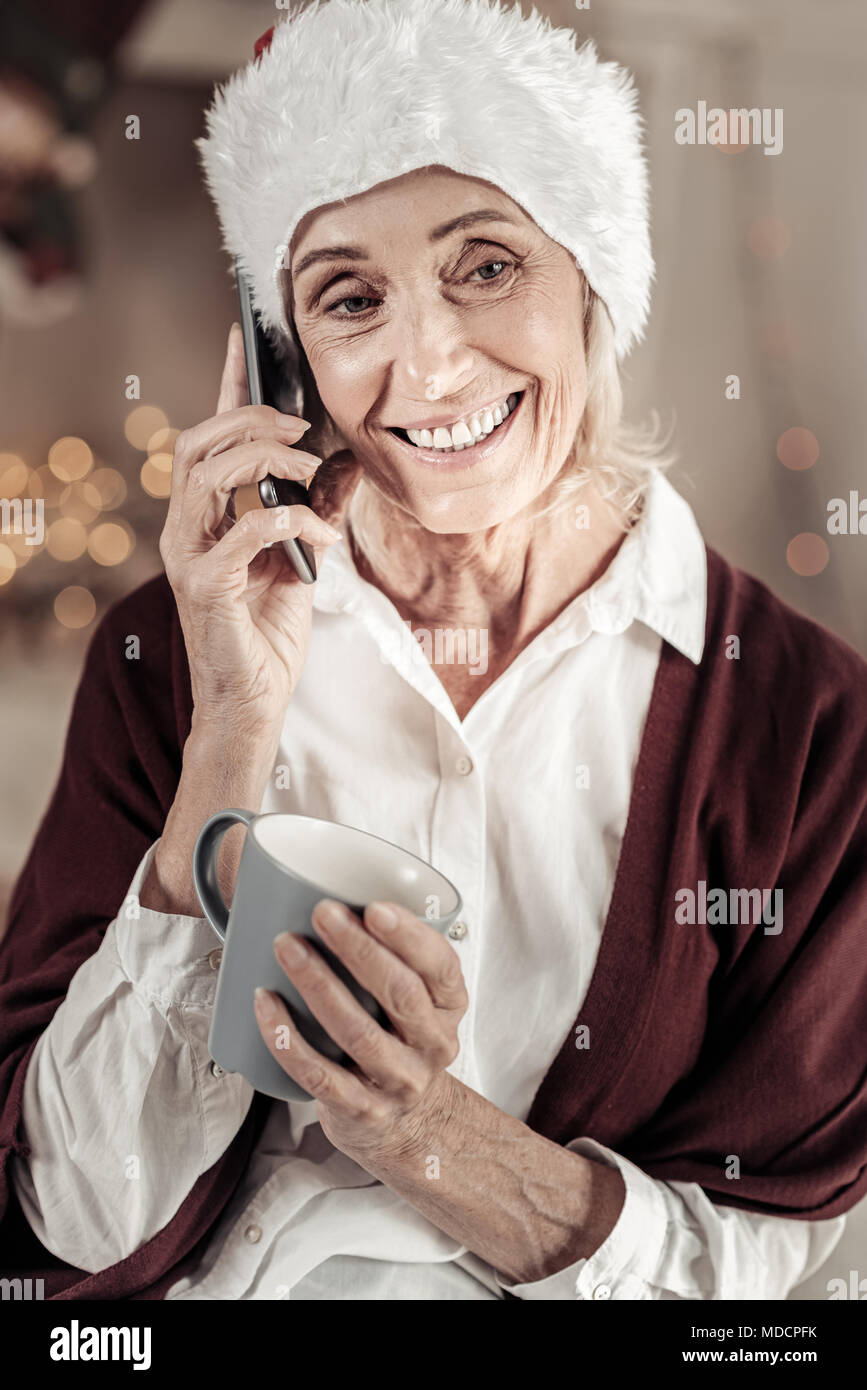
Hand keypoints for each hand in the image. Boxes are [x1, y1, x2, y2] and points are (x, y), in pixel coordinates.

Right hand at [160, 322, 362, 737]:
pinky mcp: (202, 585)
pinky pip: (238, 530)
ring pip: (207, 471)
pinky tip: (316, 537)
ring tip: (307, 472)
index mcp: (206, 514)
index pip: (209, 434)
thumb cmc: (269, 634)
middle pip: (198, 440)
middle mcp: (186, 527)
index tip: (243, 335)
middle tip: (301, 430)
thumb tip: (350, 460)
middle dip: (251, 422)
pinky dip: (284, 520)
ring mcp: (187, 554)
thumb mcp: (303, 559)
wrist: (253, 702)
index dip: (225, 383)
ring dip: (265, 460)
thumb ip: (318, 509)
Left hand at [253, 899, 468, 1164]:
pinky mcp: (361, 1109)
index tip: (373, 907)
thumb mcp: (419, 997)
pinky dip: (288, 1039)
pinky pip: (319, 1075)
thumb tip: (329, 883)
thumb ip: (394, 951)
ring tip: (287, 947)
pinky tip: (266, 1005)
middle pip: (400, 994)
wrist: (408, 1123)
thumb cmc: (399, 1035)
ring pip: (358, 1032)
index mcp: (449, 1005)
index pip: (441, 966)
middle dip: (358, 950)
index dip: (409, 936)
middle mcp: (432, 1044)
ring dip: (319, 985)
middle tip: (322, 914)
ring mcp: (398, 1081)